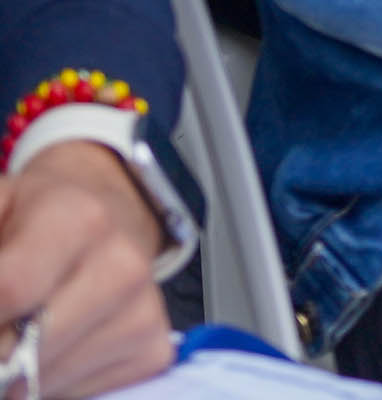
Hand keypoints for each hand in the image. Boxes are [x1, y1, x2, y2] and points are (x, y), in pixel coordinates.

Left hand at [0, 144, 174, 397]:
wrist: (105, 214)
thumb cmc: (35, 217)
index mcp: (77, 216)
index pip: (8, 290)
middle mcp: (123, 263)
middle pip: (24, 347)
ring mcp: (143, 308)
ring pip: (45, 378)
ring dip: (16, 372)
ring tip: (16, 334)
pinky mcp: (154, 346)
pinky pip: (82, 393)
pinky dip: (52, 383)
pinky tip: (49, 349)